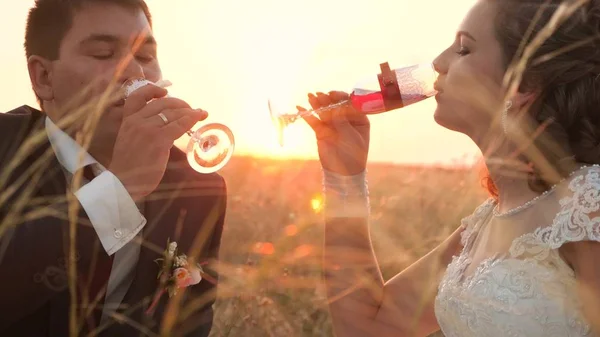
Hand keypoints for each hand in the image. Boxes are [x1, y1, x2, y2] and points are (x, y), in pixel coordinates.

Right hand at [108, 83, 207, 199]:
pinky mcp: (159, 140)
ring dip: (190, 111)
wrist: (122, 182)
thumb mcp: (129, 141)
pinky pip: (179, 125)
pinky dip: (192, 119)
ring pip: (173, 113)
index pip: (138, 96)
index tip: (164, 91)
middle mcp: (137, 121)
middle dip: (180, 104)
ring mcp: (148, 129)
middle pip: (162, 103)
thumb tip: (163, 126)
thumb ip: (141, 130)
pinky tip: (199, 118)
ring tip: (200, 114)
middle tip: (191, 109)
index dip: (152, 90)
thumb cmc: (128, 166)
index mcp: (127, 120)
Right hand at [299, 91, 369, 175]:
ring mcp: (333, 125)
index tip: (333, 95)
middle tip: (319, 95)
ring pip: (324, 111)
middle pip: (335, 105)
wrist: (343, 172)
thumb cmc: (354, 155)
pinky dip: (307, 115)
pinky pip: (314, 121)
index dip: (341, 98)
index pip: (350, 103)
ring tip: (310, 96)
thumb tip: (334, 108)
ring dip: (317, 103)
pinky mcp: (321, 131)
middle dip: (327, 100)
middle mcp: (346, 119)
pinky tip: (300, 108)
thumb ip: (342, 122)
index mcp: (358, 118)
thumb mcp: (351, 138)